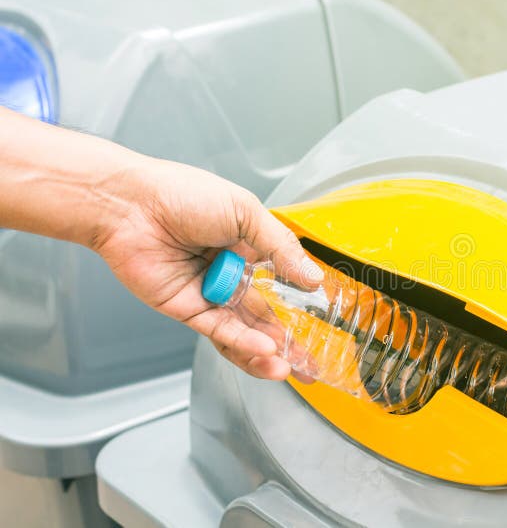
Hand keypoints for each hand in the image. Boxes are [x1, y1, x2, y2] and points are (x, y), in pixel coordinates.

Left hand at [90, 156, 323, 379]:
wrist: (130, 205)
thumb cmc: (182, 194)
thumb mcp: (246, 212)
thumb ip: (281, 247)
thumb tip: (313, 277)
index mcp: (248, 247)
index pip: (283, 283)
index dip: (302, 304)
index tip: (323, 322)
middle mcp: (231, 273)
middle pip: (266, 315)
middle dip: (289, 341)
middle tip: (310, 362)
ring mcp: (210, 293)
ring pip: (244, 330)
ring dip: (267, 350)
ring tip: (288, 366)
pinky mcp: (188, 309)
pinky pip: (219, 330)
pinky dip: (242, 341)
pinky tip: (263, 349)